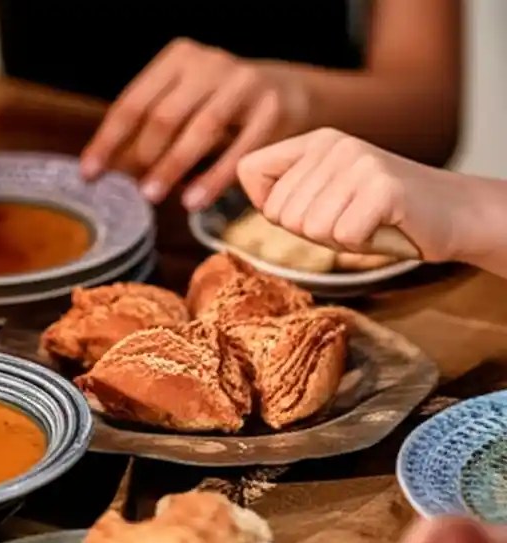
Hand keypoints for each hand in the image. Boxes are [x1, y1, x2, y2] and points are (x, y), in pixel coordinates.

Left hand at [81, 38, 310, 210]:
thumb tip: (103, 169)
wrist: (290, 91)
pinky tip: (193, 201)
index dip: (108, 141)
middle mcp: (210, 64)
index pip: (134, 102)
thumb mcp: (182, 101)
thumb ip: (147, 128)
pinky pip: (238, 150)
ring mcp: (244, 84)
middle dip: (141, 157)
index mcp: (179, 58)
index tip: (89, 174)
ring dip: (172, 167)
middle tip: (130, 190)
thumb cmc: (219, 104)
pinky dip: (212, 178)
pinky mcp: (273, 110)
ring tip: (151, 196)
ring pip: (200, 129)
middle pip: (165, 116)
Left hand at [238, 129, 474, 263]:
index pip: (249, 170)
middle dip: (311, 230)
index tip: (308, 208)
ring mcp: (360, 162)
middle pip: (279, 212)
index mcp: (314, 142)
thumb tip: (248, 203)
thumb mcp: (324, 196)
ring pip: (309, 227)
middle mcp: (335, 145)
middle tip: (350, 218)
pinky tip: (383, 226)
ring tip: (367, 221)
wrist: (452, 214)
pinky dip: (361, 243)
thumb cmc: (379, 214)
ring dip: (338, 238)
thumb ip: (285, 194)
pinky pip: (341, 236)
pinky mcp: (383, 187)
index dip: (269, 205)